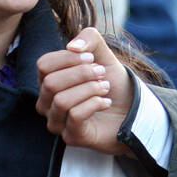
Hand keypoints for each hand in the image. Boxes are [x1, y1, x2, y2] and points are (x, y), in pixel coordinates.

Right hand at [36, 27, 134, 155]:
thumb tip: (73, 46)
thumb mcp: (104, 55)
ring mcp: (57, 121)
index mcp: (49, 81)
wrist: (133, 110)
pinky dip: (94, 104)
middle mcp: (47, 102)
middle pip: (50, 83)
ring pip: (61, 101)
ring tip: (105, 88)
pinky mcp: (71, 137)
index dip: (68, 58)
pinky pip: (75, 116)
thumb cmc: (112, 83)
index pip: (43, 65)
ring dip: (90, 89)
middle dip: (82, 74)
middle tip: (102, 74)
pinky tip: (106, 103)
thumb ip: (89, 40)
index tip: (92, 58)